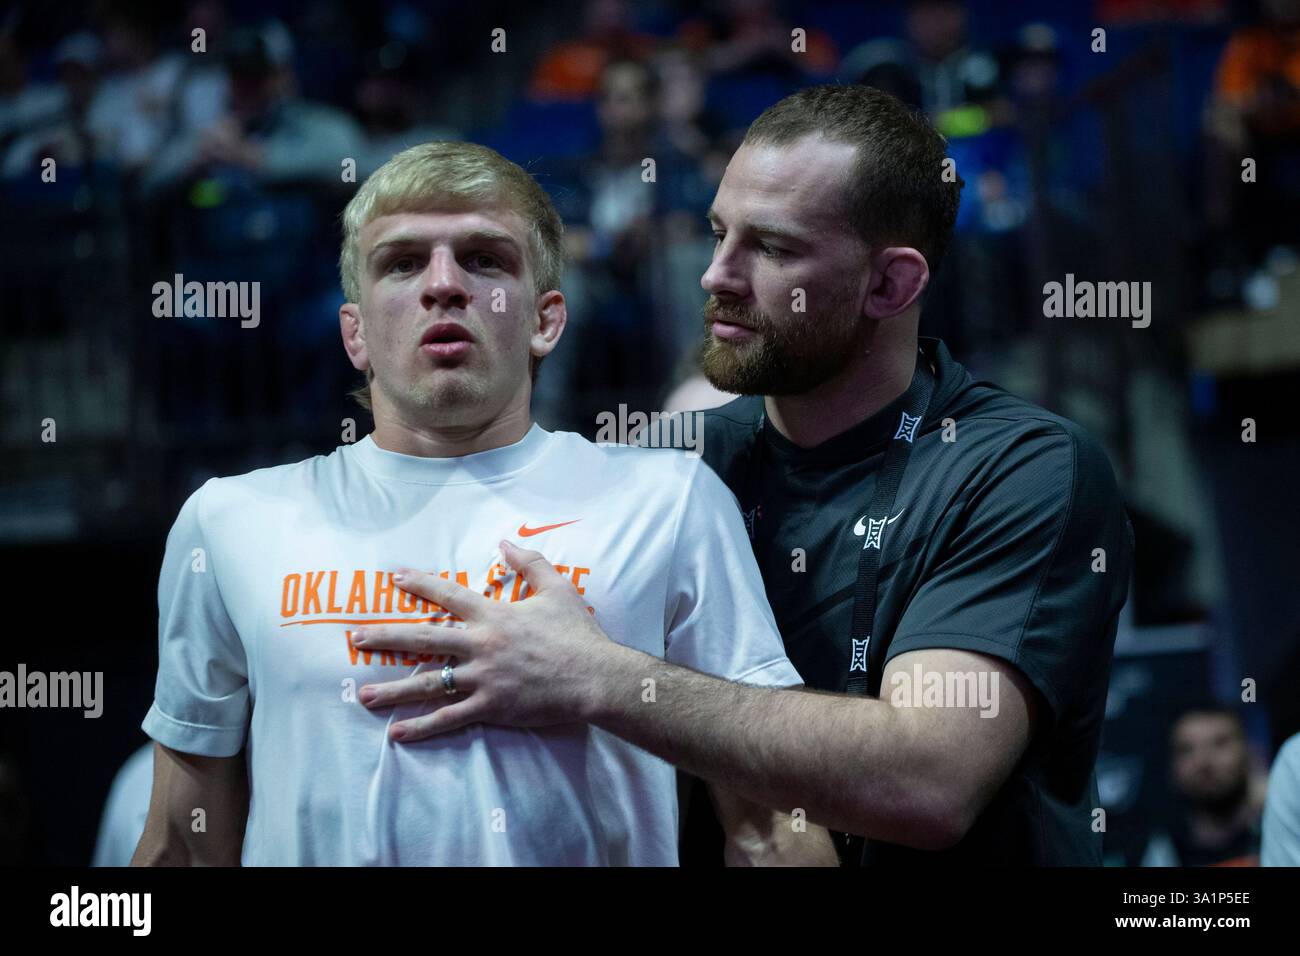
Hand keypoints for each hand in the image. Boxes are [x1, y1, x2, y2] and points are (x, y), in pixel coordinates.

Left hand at [353, 540, 621, 741]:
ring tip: (362, 696)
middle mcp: (480, 644)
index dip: (419, 584)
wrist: (594, 677)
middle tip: (355, 637)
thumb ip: (529, 563)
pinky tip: (396, 734)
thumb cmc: (578, 634)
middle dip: (385, 637)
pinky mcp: (490, 706)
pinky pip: (449, 718)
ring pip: (427, 684)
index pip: (448, 595)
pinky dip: (422, 727)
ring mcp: (482, 678)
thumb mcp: (557, 589)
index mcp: (494, 615)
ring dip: (392, 690)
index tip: (394, 577)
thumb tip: (505, 541)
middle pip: (422, 638)